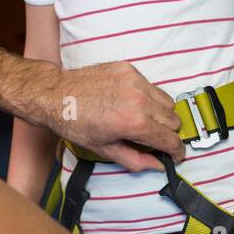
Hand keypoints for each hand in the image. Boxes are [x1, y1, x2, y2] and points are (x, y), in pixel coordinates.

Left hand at [51, 61, 184, 170]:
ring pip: (166, 101)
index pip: (171, 139)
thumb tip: (158, 165)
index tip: (174, 155)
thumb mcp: (104, 149)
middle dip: (168, 133)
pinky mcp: (129, 69)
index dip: (176, 151)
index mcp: (135, 123)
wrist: (56, 95)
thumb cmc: (76, 124)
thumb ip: (136, 160)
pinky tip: (130, 102)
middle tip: (155, 138)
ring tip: (143, 119)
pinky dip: (148, 96)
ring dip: (161, 114)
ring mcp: (135, 81)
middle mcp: (140, 100)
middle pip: (174, 119)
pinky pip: (151, 85)